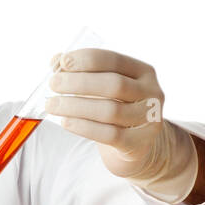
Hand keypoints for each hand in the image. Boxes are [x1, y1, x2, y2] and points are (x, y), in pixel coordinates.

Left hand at [43, 47, 197, 202]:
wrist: (136, 145)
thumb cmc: (114, 107)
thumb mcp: (102, 87)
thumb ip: (81, 71)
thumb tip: (56, 62)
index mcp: (143, 72)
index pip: (115, 60)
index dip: (87, 59)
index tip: (62, 62)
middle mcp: (152, 93)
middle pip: (114, 84)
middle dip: (79, 82)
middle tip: (53, 84)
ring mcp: (149, 119)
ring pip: (110, 110)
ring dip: (76, 106)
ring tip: (52, 105)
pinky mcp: (139, 143)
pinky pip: (109, 135)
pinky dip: (84, 127)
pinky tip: (66, 122)